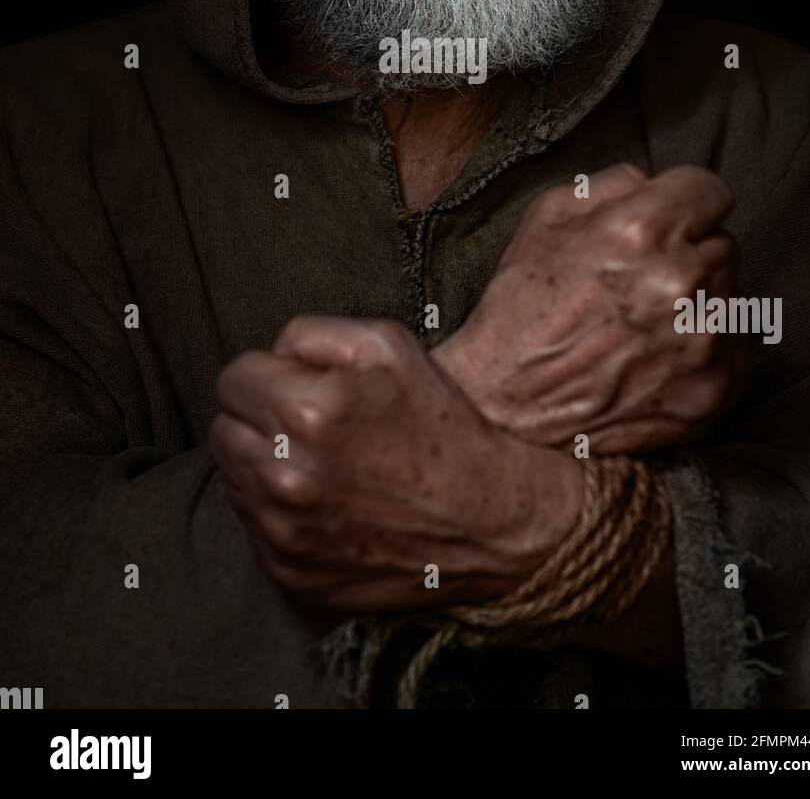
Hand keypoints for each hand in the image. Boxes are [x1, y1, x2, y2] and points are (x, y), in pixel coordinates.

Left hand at [209, 316, 582, 612]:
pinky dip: (279, 511)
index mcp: (307, 413)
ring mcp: (286, 534)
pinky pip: (254, 528)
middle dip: (258, 417)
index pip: (231, 379)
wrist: (488, 520)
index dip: (264, 374)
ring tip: (322, 460)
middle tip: (309, 422)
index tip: (293, 384)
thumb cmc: (441, 426)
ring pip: (233, 480)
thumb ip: (312, 333)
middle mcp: (286, 478)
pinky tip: (327, 499)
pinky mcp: (290, 573)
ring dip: (264, 464)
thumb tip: (270, 354)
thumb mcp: (389, 345)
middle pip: (223, 430)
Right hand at [433, 164, 746, 453]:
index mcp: (641, 230)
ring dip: (699, 301)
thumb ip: (611, 185)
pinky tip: (656, 357)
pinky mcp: (716, 388)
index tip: (671, 220)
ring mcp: (705, 340)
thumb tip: (653, 183)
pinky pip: (735, 347)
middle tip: (642, 280)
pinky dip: (703, 349)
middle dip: (688, 253)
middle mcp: (682, 282)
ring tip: (645, 322)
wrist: (510, 411)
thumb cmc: (521, 311)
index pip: (711, 190)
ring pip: (731, 295)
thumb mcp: (545, 219)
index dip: (684, 203)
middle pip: (722, 242)